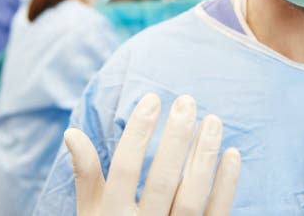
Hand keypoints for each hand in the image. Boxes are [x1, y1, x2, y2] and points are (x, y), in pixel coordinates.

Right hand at [63, 93, 240, 214]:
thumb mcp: (90, 213)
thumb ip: (85, 175)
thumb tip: (71, 133)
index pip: (124, 168)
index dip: (138, 132)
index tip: (152, 99)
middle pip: (162, 178)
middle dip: (176, 137)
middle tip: (188, 102)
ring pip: (192, 195)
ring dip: (204, 155)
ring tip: (213, 120)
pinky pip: (217, 213)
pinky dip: (227, 184)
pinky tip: (231, 153)